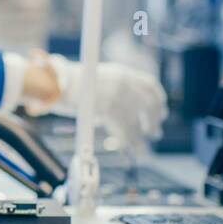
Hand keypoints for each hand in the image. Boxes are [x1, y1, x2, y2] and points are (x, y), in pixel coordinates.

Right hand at [24, 54, 167, 153]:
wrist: (60, 84)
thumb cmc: (73, 83)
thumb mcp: (99, 78)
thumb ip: (115, 88)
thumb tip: (124, 104)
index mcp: (123, 73)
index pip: (149, 84)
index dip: (158, 98)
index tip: (162, 109)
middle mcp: (124, 84)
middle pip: (148, 103)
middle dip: (154, 119)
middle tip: (155, 131)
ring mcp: (118, 96)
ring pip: (138, 120)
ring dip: (147, 132)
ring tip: (149, 141)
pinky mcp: (110, 110)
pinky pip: (126, 130)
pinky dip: (134, 142)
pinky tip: (139, 149)